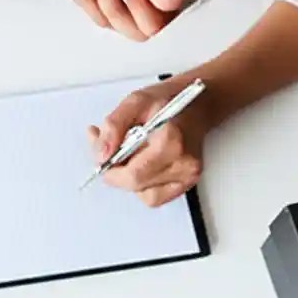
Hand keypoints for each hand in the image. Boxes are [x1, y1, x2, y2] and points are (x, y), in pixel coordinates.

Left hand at [89, 77, 217, 206]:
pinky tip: (145, 165)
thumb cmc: (168, 101)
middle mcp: (183, 162)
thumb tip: (101, 154)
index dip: (111, 172)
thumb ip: (113, 126)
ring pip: (145, 196)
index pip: (133, 175)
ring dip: (132, 179)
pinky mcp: (188, 182)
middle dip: (118, 173)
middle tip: (113, 155)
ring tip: (134, 156)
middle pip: (137, 186)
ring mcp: (188, 175)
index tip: (102, 160)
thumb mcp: (134, 102)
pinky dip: (145, 185)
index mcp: (170, 141)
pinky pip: (157, 197)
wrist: (196, 103)